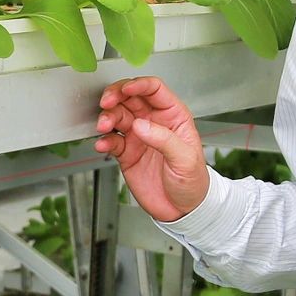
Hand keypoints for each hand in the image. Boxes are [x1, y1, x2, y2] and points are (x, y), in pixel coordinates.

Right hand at [93, 77, 208, 222]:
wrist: (183, 210)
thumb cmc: (193, 181)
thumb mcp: (185, 158)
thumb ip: (163, 139)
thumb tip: (140, 125)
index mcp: (173, 116)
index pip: (154, 90)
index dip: (139, 85)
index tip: (126, 89)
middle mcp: (154, 122)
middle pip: (130, 98)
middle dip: (116, 96)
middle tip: (106, 102)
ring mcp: (138, 136)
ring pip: (117, 116)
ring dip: (107, 118)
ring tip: (103, 127)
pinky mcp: (126, 153)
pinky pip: (111, 141)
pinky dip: (104, 141)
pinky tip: (102, 145)